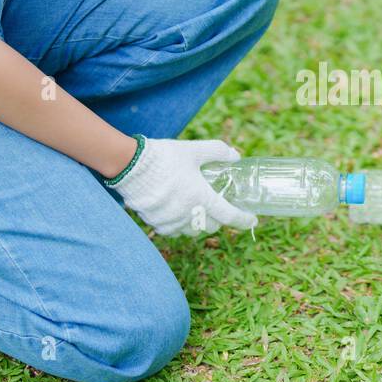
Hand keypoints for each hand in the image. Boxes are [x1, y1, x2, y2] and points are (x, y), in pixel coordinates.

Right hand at [107, 137, 256, 236]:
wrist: (130, 165)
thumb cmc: (164, 157)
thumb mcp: (194, 150)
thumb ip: (217, 151)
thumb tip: (235, 155)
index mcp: (201, 198)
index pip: (229, 216)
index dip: (243, 220)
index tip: (252, 219)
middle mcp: (188, 214)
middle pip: (210, 226)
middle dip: (217, 219)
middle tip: (217, 207)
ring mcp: (170, 221)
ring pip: (191, 231)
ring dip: (197, 223)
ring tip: (195, 209)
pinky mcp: (155, 222)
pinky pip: (172, 230)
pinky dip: (177, 224)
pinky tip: (175, 212)